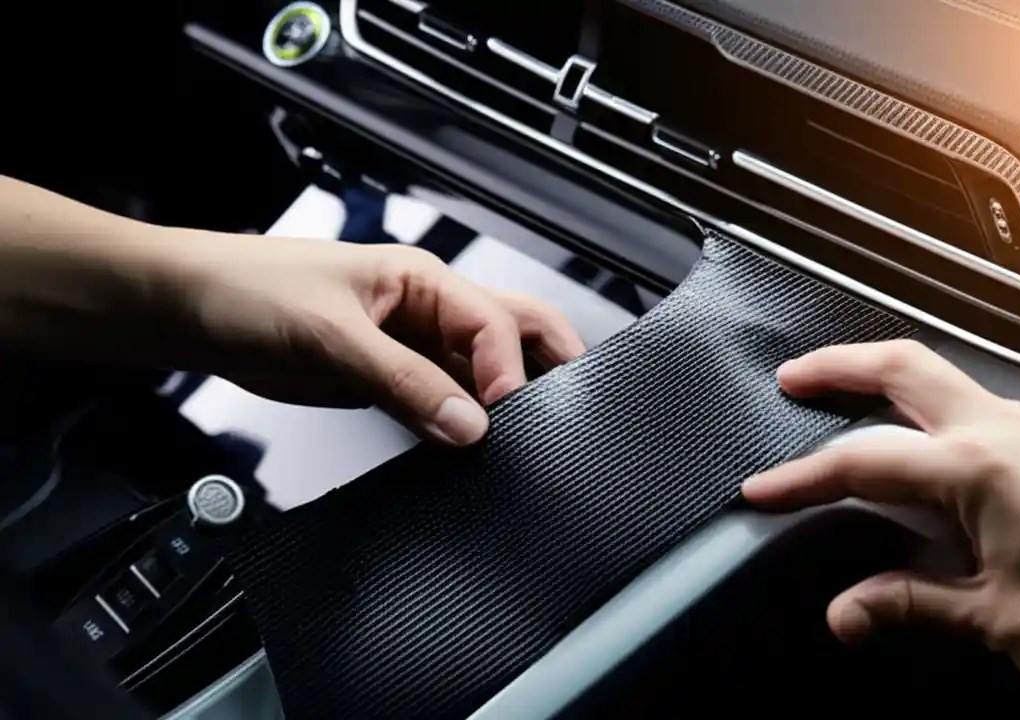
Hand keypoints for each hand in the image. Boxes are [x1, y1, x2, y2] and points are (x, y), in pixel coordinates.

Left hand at [168, 231, 584, 444]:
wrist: (192, 311)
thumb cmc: (249, 290)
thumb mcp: (330, 334)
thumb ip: (402, 380)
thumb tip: (467, 425)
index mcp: (424, 279)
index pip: (496, 323)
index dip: (509, 370)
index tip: (502, 416)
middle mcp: (429, 312)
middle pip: (515, 334)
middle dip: (550, 366)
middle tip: (568, 413)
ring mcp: (413, 349)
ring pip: (482, 376)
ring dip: (502, 406)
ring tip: (520, 443)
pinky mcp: (390, 383)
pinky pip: (442, 405)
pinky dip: (460, 429)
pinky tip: (467, 453)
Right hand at [742, 341, 1019, 718]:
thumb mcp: (977, 608)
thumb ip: (901, 599)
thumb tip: (845, 614)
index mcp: (976, 465)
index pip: (864, 460)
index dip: (804, 477)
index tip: (764, 490)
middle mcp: (998, 430)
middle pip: (901, 368)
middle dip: (839, 366)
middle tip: (792, 378)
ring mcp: (1019, 427)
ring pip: (933, 372)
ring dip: (879, 372)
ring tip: (836, 385)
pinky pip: (959, 396)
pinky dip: (916, 396)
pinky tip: (900, 418)